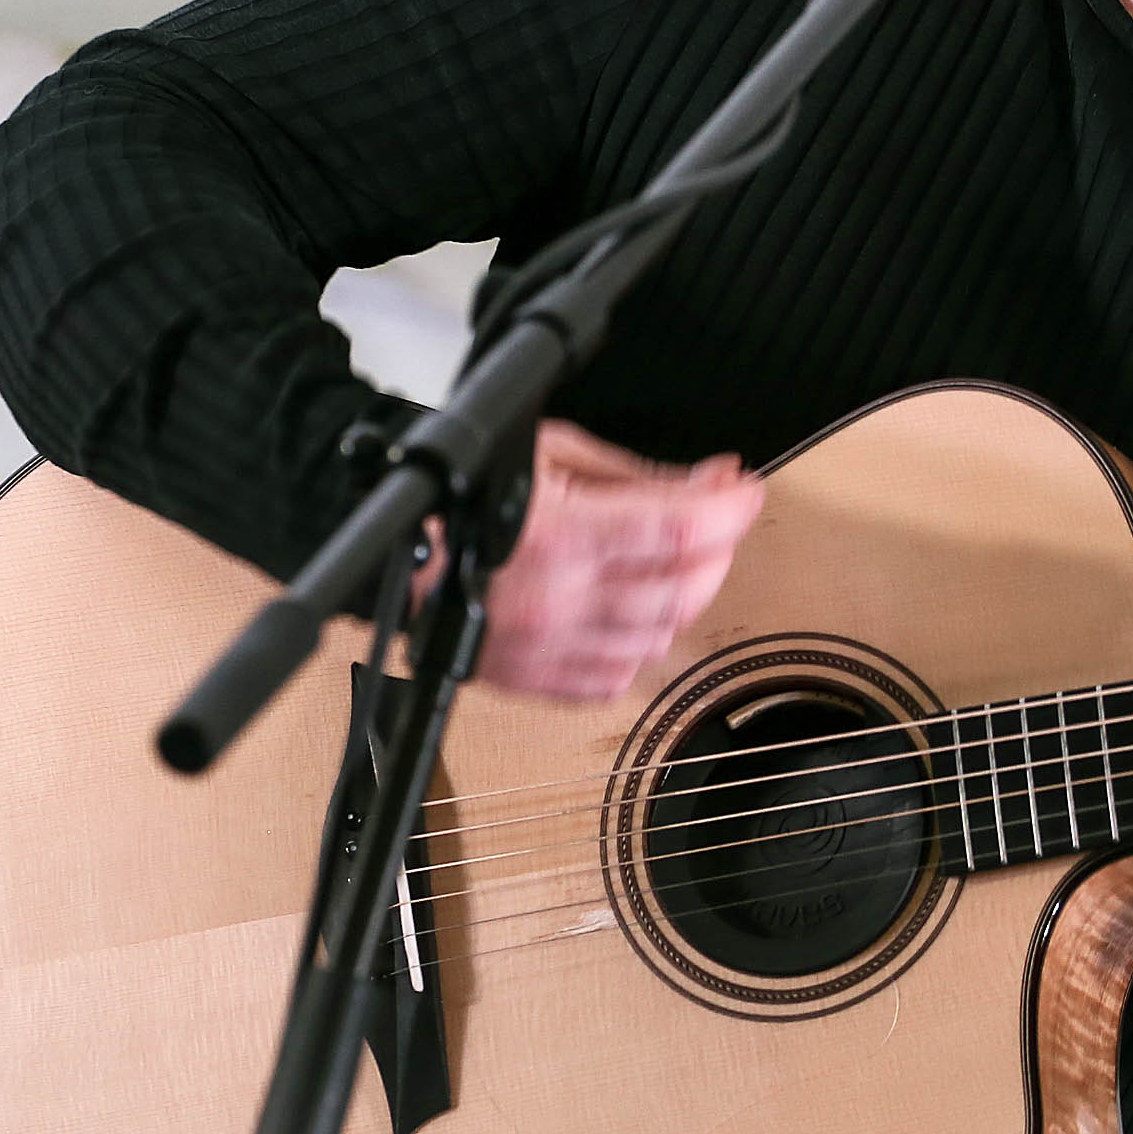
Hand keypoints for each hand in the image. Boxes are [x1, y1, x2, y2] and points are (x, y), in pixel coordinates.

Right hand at [472, 422, 764, 701]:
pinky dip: (638, 648)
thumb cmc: (463, 493)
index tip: (744, 492)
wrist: (388, 545)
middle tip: (713, 520)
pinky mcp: (531, 679)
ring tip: (673, 562)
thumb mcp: (555, 453)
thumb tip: (713, 481)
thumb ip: (640, 476)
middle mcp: (556, 601)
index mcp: (562, 537)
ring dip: (683, 598)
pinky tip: (633, 614)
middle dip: (715, 550)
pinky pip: (612, 680)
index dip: (730, 509)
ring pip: (657, 638)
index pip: (681, 532)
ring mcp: (545, 648)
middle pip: (682, 590)